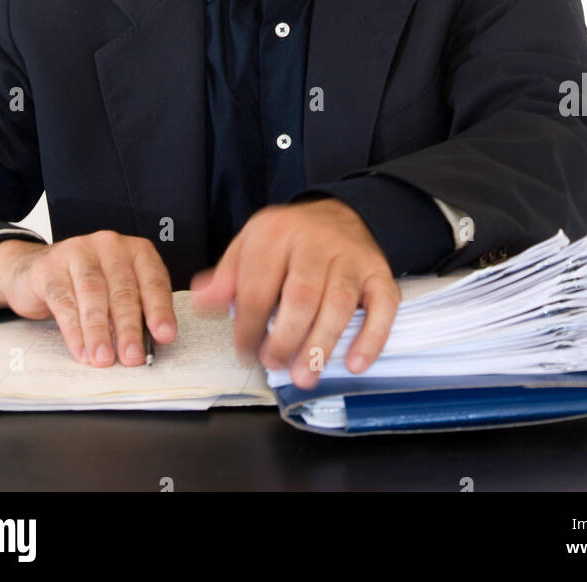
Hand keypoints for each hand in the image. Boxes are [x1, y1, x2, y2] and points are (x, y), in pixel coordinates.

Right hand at [0, 232, 177, 366]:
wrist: (36, 270)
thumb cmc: (87, 285)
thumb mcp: (117, 291)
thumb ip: (136, 310)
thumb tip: (151, 343)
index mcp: (135, 250)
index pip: (153, 279)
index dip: (159, 309)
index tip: (165, 335)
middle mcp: (109, 245)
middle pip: (123, 289)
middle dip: (129, 327)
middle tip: (133, 356)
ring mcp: (78, 252)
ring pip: (93, 294)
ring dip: (100, 331)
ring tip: (104, 358)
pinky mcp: (50, 268)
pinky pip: (64, 301)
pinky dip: (73, 330)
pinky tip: (80, 350)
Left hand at [190, 199, 399, 389]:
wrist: (340, 212)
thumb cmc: (290, 239)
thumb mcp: (250, 245)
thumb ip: (226, 276)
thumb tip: (203, 302)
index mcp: (277, 232)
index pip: (258, 285)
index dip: (248, 326)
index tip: (245, 352)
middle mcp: (316, 241)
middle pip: (301, 296)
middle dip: (285, 339)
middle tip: (274, 365)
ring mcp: (351, 256)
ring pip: (340, 303)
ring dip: (321, 345)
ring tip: (305, 374)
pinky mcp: (379, 271)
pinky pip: (382, 305)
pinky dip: (371, 336)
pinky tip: (354, 363)